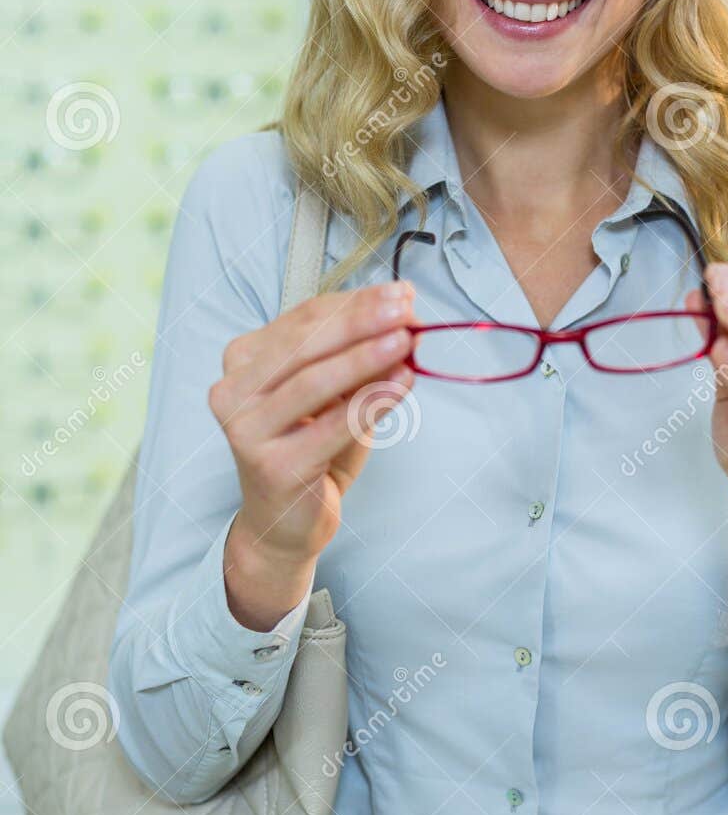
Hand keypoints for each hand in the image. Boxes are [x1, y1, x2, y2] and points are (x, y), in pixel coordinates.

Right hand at [208, 281, 416, 570]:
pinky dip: (372, 400)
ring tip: (407, 340)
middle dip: (361, 320)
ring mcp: (246, 430)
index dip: (355, 303)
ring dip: (366, 356)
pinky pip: (332, 426)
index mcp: (243, 361)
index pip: (304, 318)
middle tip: (407, 308)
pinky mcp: (273, 466)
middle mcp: (233, 391)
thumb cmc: (310, 448)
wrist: (285, 523)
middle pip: (305, 344)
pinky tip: (403, 381)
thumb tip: (404, 317)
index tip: (402, 292)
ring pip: (313, 381)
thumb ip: (357, 356)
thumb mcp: (334, 393)